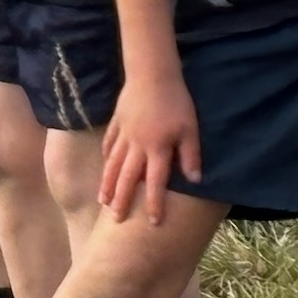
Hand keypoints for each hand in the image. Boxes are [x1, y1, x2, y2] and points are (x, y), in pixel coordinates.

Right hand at [101, 73, 201, 225]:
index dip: (155, 203)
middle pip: (127, 177)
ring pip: (113, 163)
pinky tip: (104, 164)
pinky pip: (109, 142)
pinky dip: (106, 155)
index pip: (155, 182)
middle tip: (115, 218)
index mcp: (156, 148)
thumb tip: (195, 181)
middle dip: (122, 199)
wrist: (152, 74)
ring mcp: (124, 133)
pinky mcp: (117, 121)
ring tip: (102, 200)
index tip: (153, 223)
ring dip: (108, 183)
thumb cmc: (176, 102)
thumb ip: (190, 155)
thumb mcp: (190, 129)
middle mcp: (137, 145)